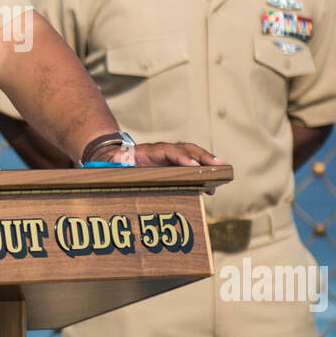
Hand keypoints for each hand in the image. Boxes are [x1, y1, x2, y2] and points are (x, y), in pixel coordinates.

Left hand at [96, 141, 223, 167]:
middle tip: (218, 166)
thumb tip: (125, 160)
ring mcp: (171, 158)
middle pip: (187, 150)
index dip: (182, 158)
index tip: (194, 167)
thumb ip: (117, 159)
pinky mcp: (174, 166)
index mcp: (151, 151)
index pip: (169, 150)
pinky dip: (204, 173)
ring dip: (208, 162)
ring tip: (222, 172)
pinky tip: (213, 186)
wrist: (117, 160)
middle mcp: (164, 152)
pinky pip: (193, 166)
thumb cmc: (116, 163)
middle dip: (203, 157)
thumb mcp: (113, 161)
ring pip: (194, 156)